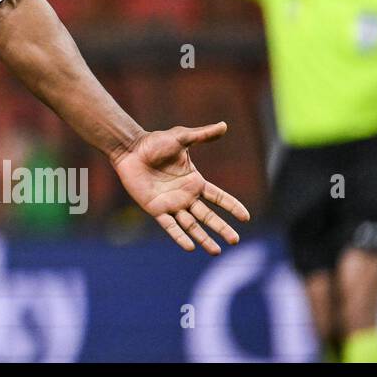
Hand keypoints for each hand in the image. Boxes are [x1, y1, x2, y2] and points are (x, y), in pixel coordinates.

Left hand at [112, 122, 249, 253]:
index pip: (219, 197)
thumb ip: (202, 135)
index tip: (246, 218)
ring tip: (216, 251)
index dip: (232, 207)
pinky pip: (170, 226)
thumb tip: (224, 126)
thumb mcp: (181, 138)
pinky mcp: (155, 209)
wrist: (130, 149)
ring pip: (191, 225)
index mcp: (195, 181)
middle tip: (235, 241)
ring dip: (204, 238)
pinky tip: (190, 247)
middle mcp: (185, 196)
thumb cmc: (154, 143)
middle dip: (221, 228)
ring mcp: (171, 204)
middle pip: (208, 216)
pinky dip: (180, 237)